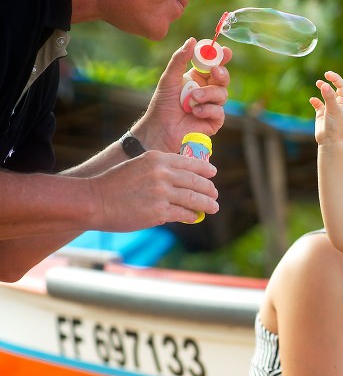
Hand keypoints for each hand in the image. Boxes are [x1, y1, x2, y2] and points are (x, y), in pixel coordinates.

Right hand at [89, 150, 218, 229]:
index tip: (213, 174)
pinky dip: (193, 216)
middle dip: (209, 189)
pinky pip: (184, 213)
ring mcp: (162, 193)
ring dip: (208, 204)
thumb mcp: (138, 166)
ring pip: (195, 198)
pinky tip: (196, 217)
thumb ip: (159, 169)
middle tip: (215, 194)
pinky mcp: (159, 212)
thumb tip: (180, 178)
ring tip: (214, 207)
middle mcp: (162, 173)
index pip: (190, 162)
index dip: (205, 170)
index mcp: (157, 158)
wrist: (93, 201)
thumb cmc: (113, 185)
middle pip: (196, 181)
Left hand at [130, 38, 232, 152]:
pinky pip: (219, 112)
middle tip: (215, 71)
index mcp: (198, 79)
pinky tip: (195, 112)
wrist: (160, 128)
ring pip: (222, 94)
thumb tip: (192, 40)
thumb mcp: (169, 78)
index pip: (212, 64)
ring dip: (208, 94)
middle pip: (223, 78)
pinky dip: (207, 110)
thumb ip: (180, 59)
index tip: (224, 51)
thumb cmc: (162, 104)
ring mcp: (212, 106)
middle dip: (222, 73)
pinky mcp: (214, 121)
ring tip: (193, 98)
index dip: (220, 57)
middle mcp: (207, 91)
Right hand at [310, 71, 342, 145]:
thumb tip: (324, 85)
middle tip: (325, 75)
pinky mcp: (322, 115)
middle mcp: (338, 105)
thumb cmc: (335, 126)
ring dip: (323, 89)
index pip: (342, 86)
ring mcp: (330, 109)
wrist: (330, 142)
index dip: (336, 79)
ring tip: (318, 83)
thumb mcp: (333, 110)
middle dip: (331, 82)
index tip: (328, 74)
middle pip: (335, 89)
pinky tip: (312, 100)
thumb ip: (329, 97)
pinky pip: (318, 105)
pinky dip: (315, 101)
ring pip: (326, 95)